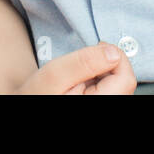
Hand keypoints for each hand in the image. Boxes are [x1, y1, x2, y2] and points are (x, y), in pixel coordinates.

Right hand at [15, 42, 136, 94]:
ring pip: (119, 85)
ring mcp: (104, 104)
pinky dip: (99, 81)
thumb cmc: (38, 92)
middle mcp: (106, 105)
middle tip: (82, 64)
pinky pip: (111, 90)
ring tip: (80, 75)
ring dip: (103, 73)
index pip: (126, 78)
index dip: (115, 56)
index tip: (96, 49)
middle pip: (125, 81)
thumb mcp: (55, 73)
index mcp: (98, 103)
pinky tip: (83, 82)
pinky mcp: (101, 102)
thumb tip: (113, 52)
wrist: (27, 102)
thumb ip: (84, 62)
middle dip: (108, 65)